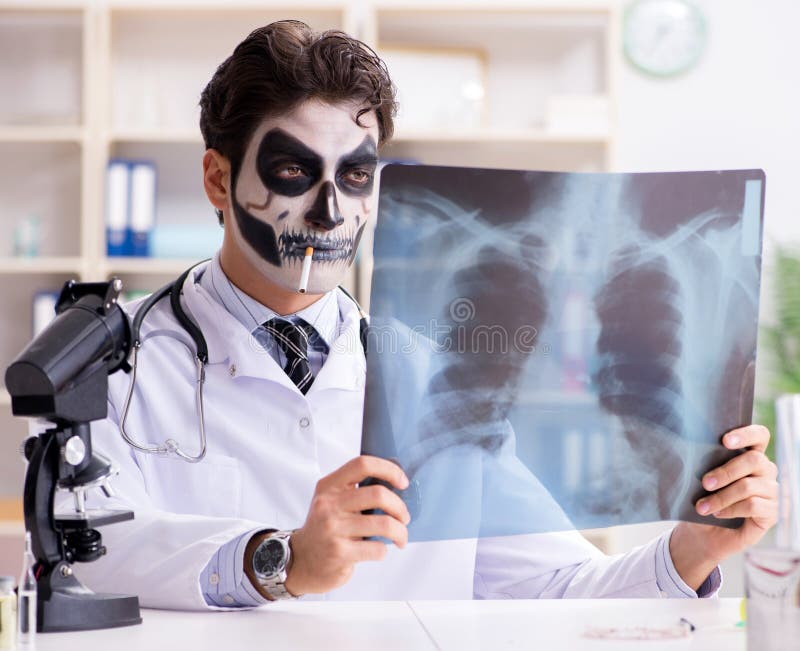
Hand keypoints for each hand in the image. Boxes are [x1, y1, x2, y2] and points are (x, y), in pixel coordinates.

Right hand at [282, 455, 409, 596]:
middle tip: (404, 518)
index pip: (362, 464)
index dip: (389, 470)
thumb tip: (395, 486)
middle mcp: (329, 504)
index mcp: (329, 486)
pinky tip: (378, 551)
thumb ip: (355, 491)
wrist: (300, 561)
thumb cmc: (324, 529)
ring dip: (400, 532)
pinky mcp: (339, 552)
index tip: (403, 482)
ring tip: (401, 538)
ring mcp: (333, 528)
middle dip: (400, 507)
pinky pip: (377, 549)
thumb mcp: (331, 501)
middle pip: (378, 494)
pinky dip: (384, 550)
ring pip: (384, 524)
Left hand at [670, 425, 778, 589]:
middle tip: (704, 483)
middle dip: (726, 471)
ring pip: (749, 486)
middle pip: (754, 460)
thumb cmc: (701, 499)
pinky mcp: (771, 513)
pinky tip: (718, 514)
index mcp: (749, 455)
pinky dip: (731, 509)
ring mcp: (771, 492)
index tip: (725, 441)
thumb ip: (706, 463)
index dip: (746, 434)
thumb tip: (693, 451)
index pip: (759, 435)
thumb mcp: (698, 479)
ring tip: (702, 507)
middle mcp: (765, 471)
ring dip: (722, 497)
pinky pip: (753, 506)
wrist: (701, 533)